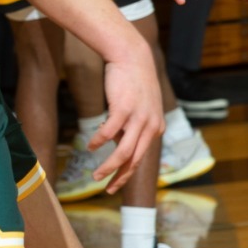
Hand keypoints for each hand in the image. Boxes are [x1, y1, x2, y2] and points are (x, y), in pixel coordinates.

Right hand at [94, 51, 162, 194]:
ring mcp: (140, 118)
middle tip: (107, 190)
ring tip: (96, 175)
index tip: (115, 186)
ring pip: (124, 152)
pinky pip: (110, 132)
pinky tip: (90, 146)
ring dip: (109, 167)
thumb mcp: (137, 110)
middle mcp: (152, 126)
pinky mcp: (125, 108)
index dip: (128, 174)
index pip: (142, 158)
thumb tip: (116, 144)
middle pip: (135, 160)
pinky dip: (99, 142)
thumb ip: (130, 129)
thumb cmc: (132, 84)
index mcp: (156, 128)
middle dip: (120, 178)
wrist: (132, 57)